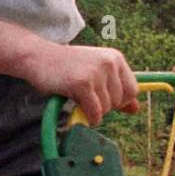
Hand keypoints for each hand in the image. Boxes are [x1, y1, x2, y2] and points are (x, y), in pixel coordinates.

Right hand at [23, 41, 140, 125]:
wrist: (38, 57)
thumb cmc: (66, 67)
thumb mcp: (94, 73)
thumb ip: (115, 89)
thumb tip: (136, 109)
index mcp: (115, 58)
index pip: (132, 90)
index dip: (119, 101)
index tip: (102, 99)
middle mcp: (109, 63)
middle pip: (120, 101)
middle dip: (105, 107)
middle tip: (87, 99)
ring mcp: (96, 72)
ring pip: (107, 108)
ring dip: (94, 112)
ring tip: (79, 99)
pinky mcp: (82, 84)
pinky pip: (95, 112)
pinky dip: (89, 117)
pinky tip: (79, 110)